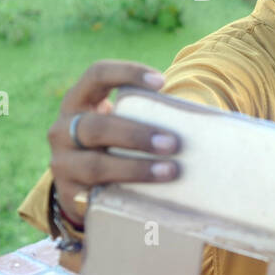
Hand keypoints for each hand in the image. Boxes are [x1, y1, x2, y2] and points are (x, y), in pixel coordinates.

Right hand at [47, 60, 180, 225]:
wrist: (83, 186)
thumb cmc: (116, 145)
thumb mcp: (122, 124)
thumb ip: (148, 116)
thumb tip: (211, 120)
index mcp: (79, 102)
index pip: (96, 75)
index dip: (126, 73)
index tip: (162, 82)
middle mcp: (63, 130)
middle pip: (96, 127)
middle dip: (137, 134)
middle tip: (174, 143)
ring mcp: (63, 165)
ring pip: (95, 166)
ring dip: (135, 168)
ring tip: (171, 171)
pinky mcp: (71, 196)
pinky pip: (95, 198)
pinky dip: (124, 196)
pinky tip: (150, 201)